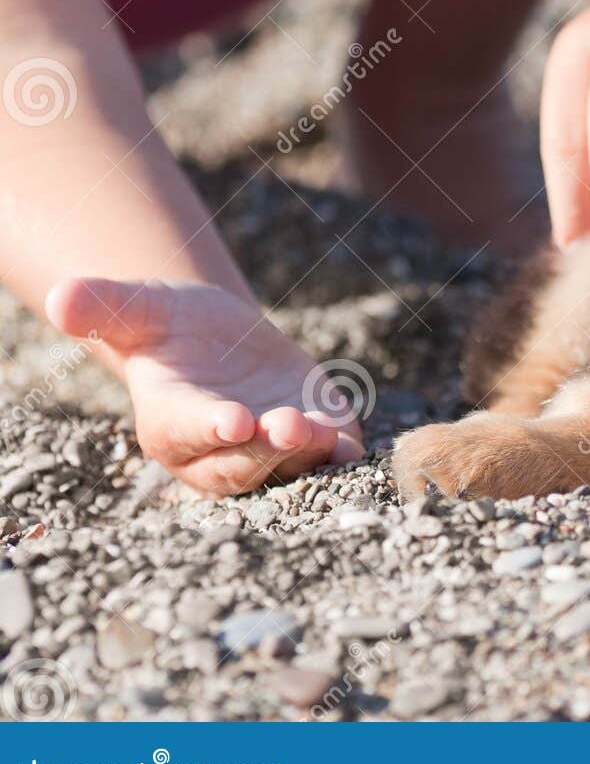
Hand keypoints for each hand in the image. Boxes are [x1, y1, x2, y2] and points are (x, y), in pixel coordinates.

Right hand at [46, 278, 361, 497]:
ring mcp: (267, 450)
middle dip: (264, 448)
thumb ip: (106, 307)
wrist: (219, 340)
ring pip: (286, 466)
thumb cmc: (170, 326)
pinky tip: (356, 449)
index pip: (186, 430)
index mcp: (170, 420)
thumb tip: (60, 297)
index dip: (208, 427)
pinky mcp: (312, 440)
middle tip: (289, 426)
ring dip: (306, 453)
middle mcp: (217, 451)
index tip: (231, 419)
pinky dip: (342, 456)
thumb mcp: (142, 308)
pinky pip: (329, 458)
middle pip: (240, 462)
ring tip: (324, 431)